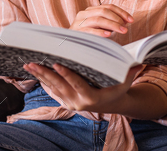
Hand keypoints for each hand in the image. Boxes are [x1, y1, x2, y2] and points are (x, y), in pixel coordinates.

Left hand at [24, 62, 143, 112]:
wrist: (112, 104)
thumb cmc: (118, 88)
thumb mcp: (125, 82)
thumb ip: (129, 71)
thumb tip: (138, 61)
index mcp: (91, 97)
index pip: (75, 83)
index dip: (65, 73)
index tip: (56, 63)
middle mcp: (78, 102)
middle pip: (58, 86)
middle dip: (44, 73)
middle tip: (31, 62)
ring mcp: (70, 103)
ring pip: (51, 87)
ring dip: (39, 76)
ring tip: (27, 63)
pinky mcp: (64, 101)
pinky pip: (51, 90)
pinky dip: (42, 80)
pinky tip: (33, 70)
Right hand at [69, 4, 132, 37]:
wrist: (67, 44)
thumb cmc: (86, 36)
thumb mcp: (99, 27)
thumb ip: (110, 22)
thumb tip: (126, 22)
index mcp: (90, 10)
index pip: (108, 6)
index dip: (121, 12)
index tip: (131, 20)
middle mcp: (84, 13)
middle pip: (103, 11)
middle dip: (117, 19)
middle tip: (126, 28)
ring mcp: (79, 22)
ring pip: (98, 19)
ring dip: (112, 25)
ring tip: (122, 31)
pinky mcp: (76, 32)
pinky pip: (89, 30)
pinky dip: (99, 32)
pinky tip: (108, 35)